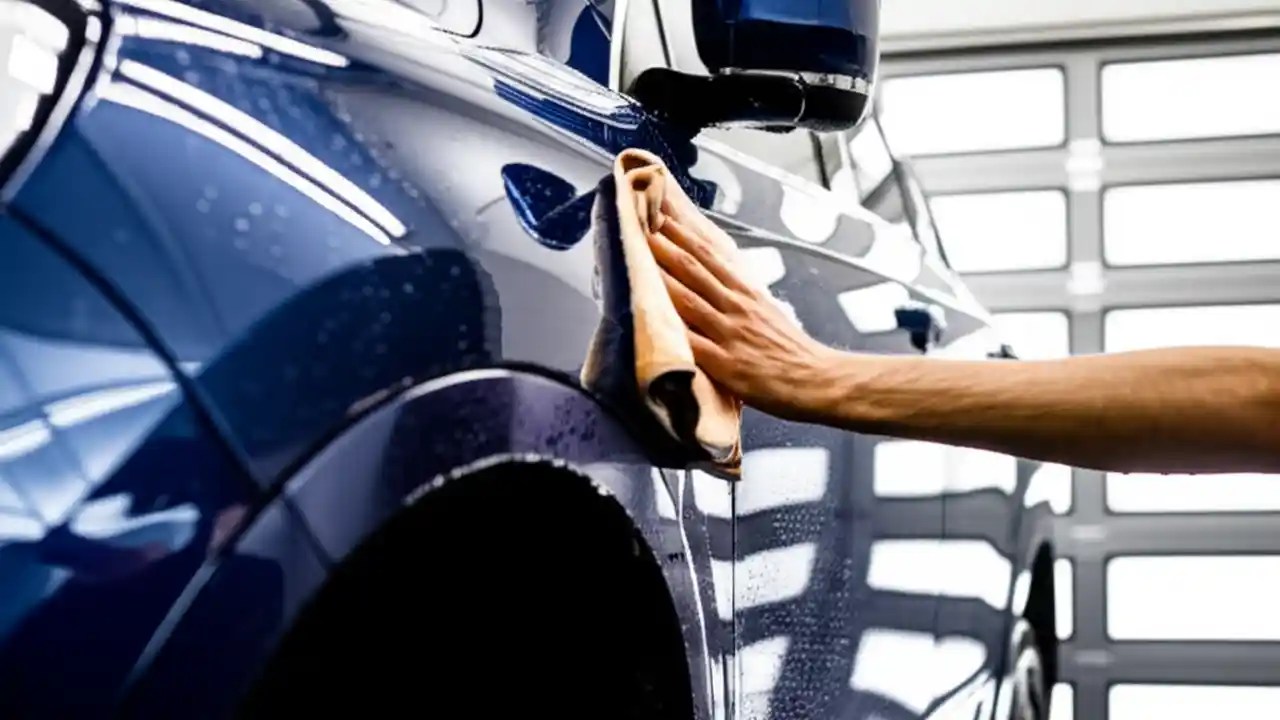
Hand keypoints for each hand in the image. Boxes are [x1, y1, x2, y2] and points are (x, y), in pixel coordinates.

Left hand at [647, 217, 841, 422]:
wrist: (816, 379)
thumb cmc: (790, 350)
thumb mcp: (766, 310)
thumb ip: (740, 295)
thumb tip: (714, 279)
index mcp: (745, 292)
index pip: (709, 256)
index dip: (683, 234)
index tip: (661, 214)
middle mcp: (736, 306)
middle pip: (694, 269)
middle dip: (666, 244)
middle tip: (640, 221)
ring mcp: (729, 334)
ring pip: (688, 299)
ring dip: (661, 276)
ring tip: (639, 256)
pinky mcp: (726, 364)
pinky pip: (692, 343)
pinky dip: (671, 329)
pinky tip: (651, 317)